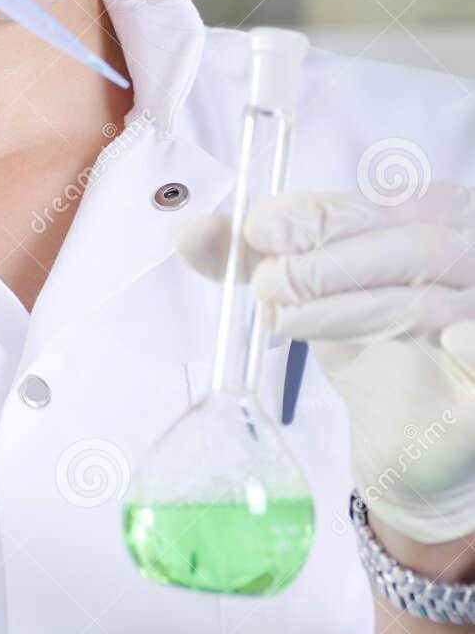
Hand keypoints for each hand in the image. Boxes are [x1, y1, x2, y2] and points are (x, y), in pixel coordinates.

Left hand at [174, 182, 474, 543]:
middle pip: (408, 247)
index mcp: (435, 215)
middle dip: (327, 264)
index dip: (318, 215)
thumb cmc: (368, 332)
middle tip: (265, 283)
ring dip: (351, 307)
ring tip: (282, 318)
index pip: (378, 206)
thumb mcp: (308, 285)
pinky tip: (448, 340)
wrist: (415, 427)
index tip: (258, 228)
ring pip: (429, 301)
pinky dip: (473, 343)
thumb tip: (187, 234)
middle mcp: (470, 254)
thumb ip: (253, 257)